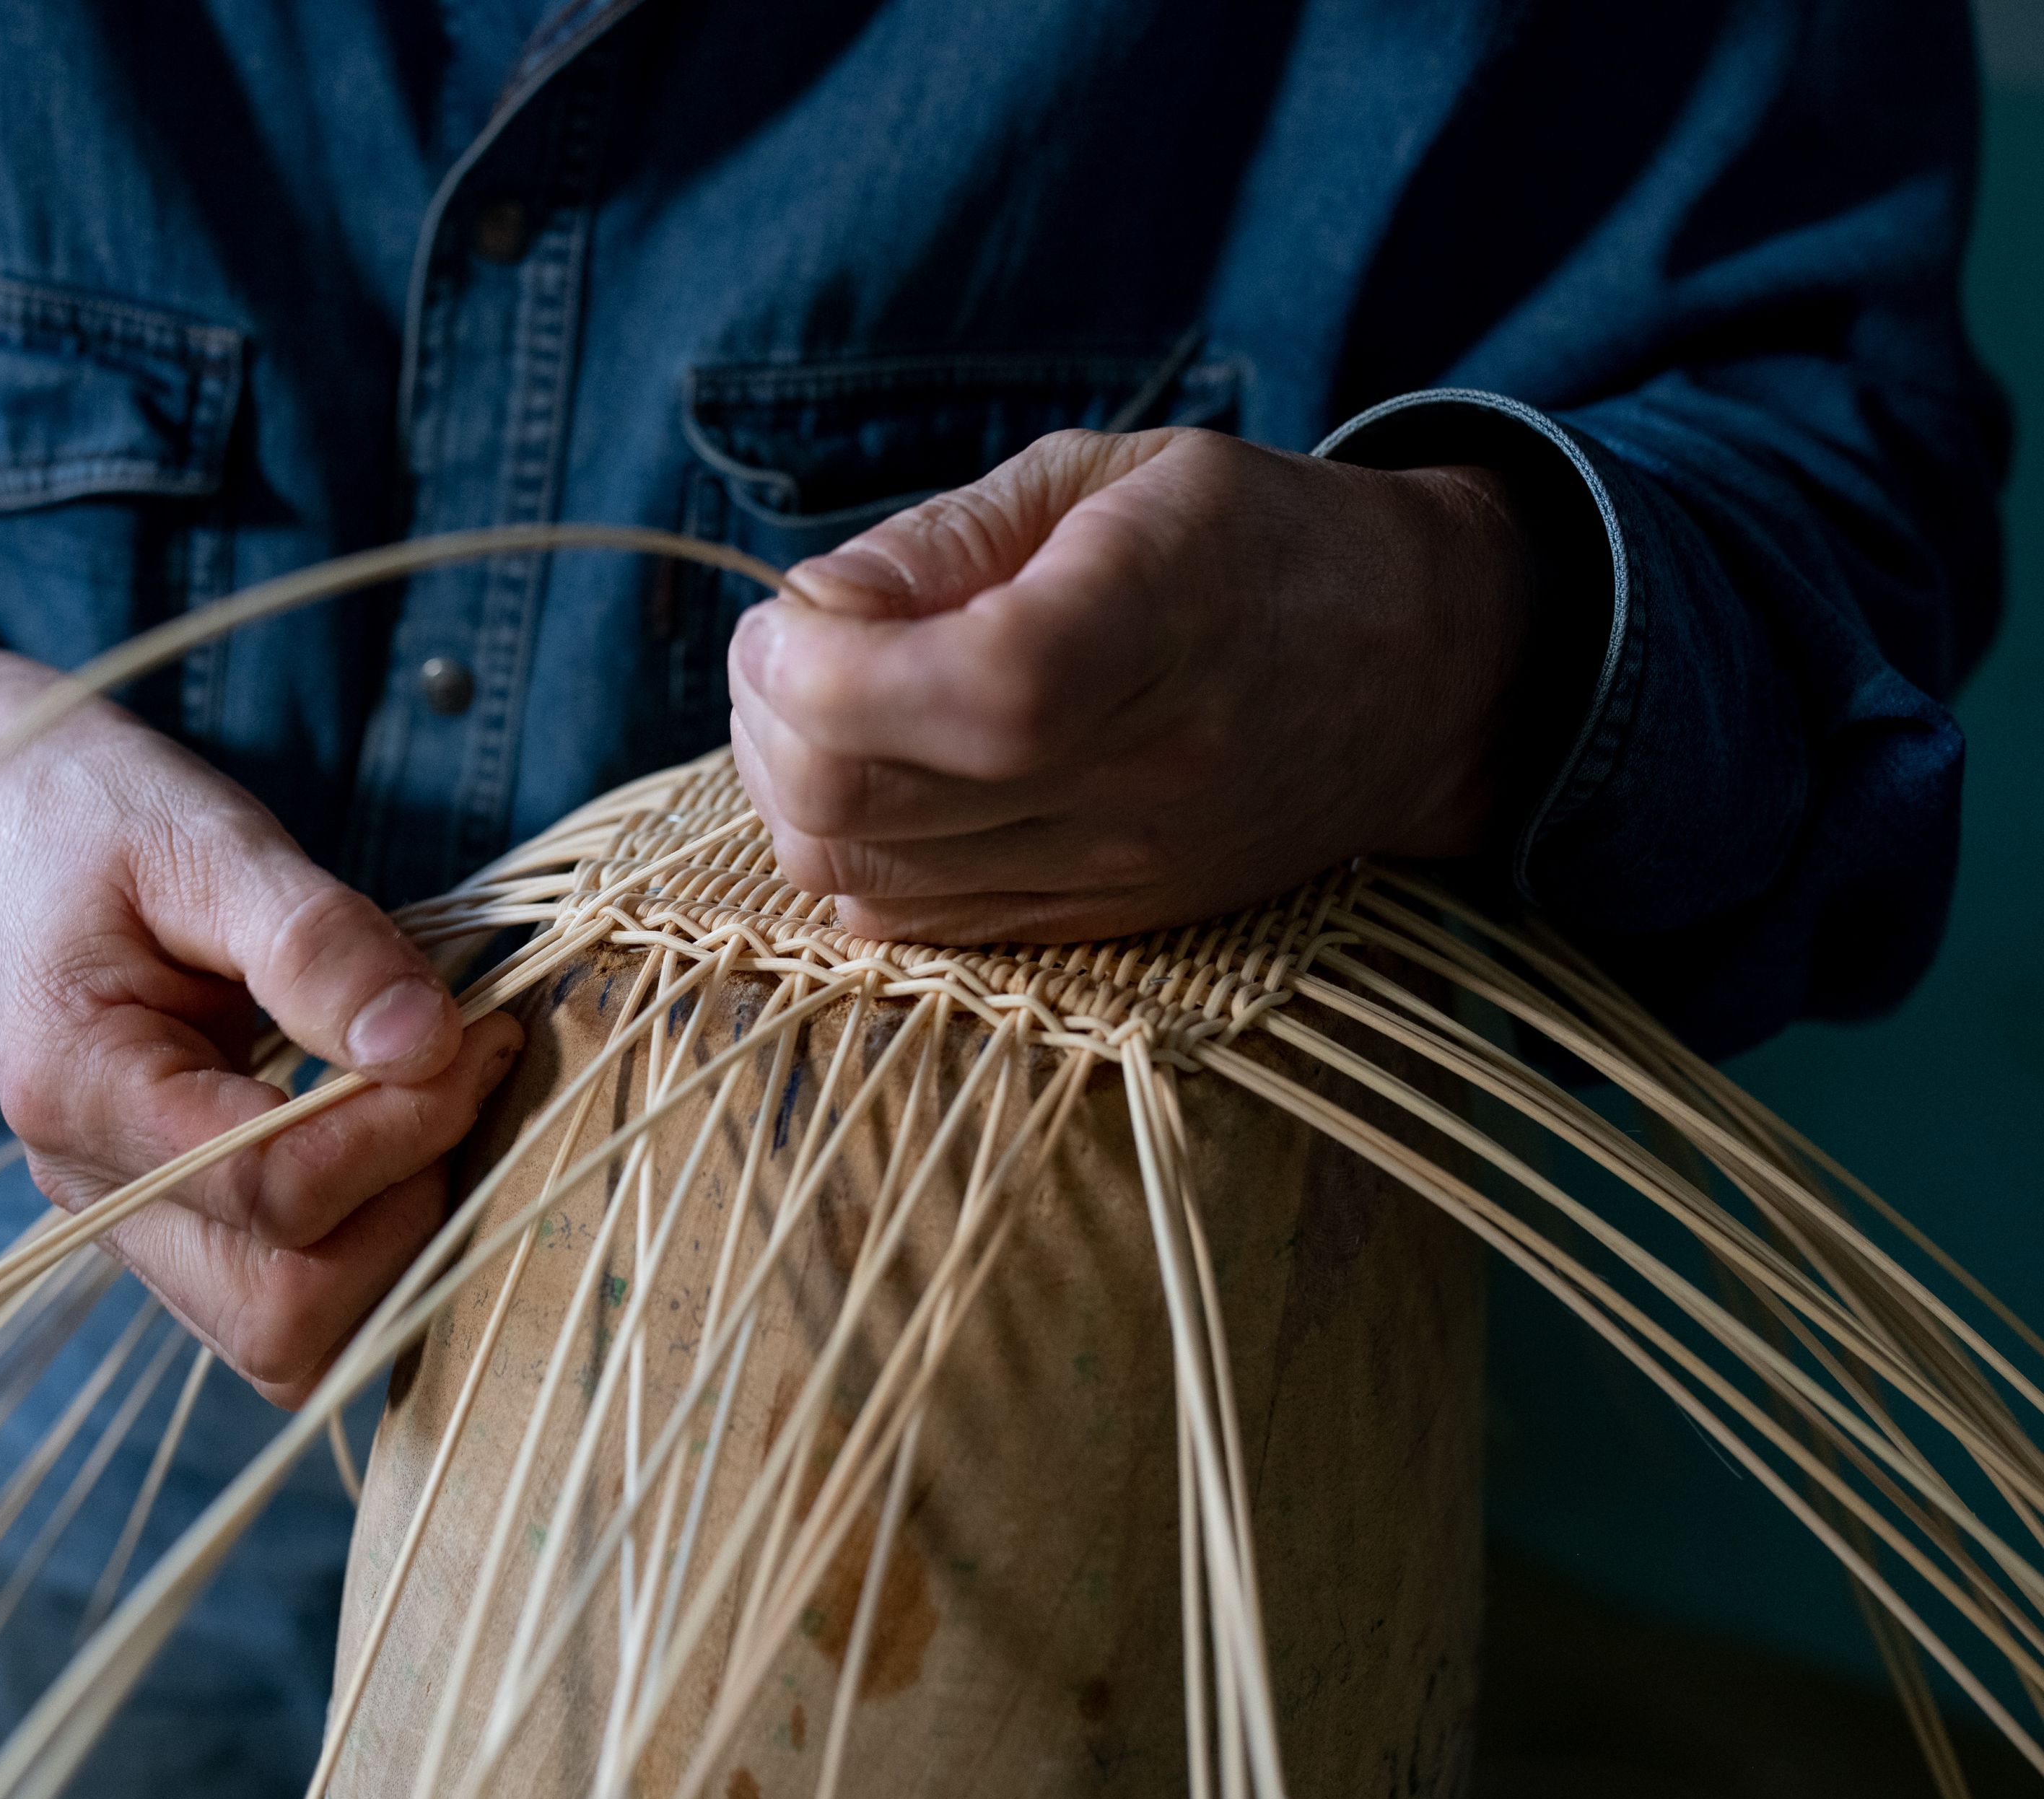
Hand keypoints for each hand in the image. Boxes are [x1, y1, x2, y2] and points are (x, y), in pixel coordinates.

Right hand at [0, 601, 518, 1405]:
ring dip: (398, 1247)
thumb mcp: (208, 841)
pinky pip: (292, 1308)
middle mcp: (94, 1195)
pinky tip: (405, 1141)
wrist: (15, 831)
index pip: (272, 1189)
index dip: (403, 1127)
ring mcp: (134, 1229)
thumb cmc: (104, 822)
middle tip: (460, 1077)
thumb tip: (428, 1044)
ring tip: (436, 1110)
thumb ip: (315, 942)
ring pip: (290, 1343)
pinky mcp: (180, 1231)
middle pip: (280, 1317)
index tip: (475, 1031)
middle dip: (406, 1210)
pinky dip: (373, 1250)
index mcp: (79, 1093)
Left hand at [727, 427, 1529, 943]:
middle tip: (785, 654)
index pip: (962, 689)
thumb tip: (802, 612)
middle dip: (770, 723)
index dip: (819, 661)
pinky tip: (885, 773)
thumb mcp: (1105, 477)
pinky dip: (856, 853)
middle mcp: (1141, 769)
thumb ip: (939, 542)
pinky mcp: (1094, 932)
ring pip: (860, 882)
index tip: (789, 613)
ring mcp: (1116, 872)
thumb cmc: (1246, 544)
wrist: (1417, 678)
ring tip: (825, 708)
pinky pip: (908, 924)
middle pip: (863, 807)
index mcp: (1156, 618)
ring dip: (794, 791)